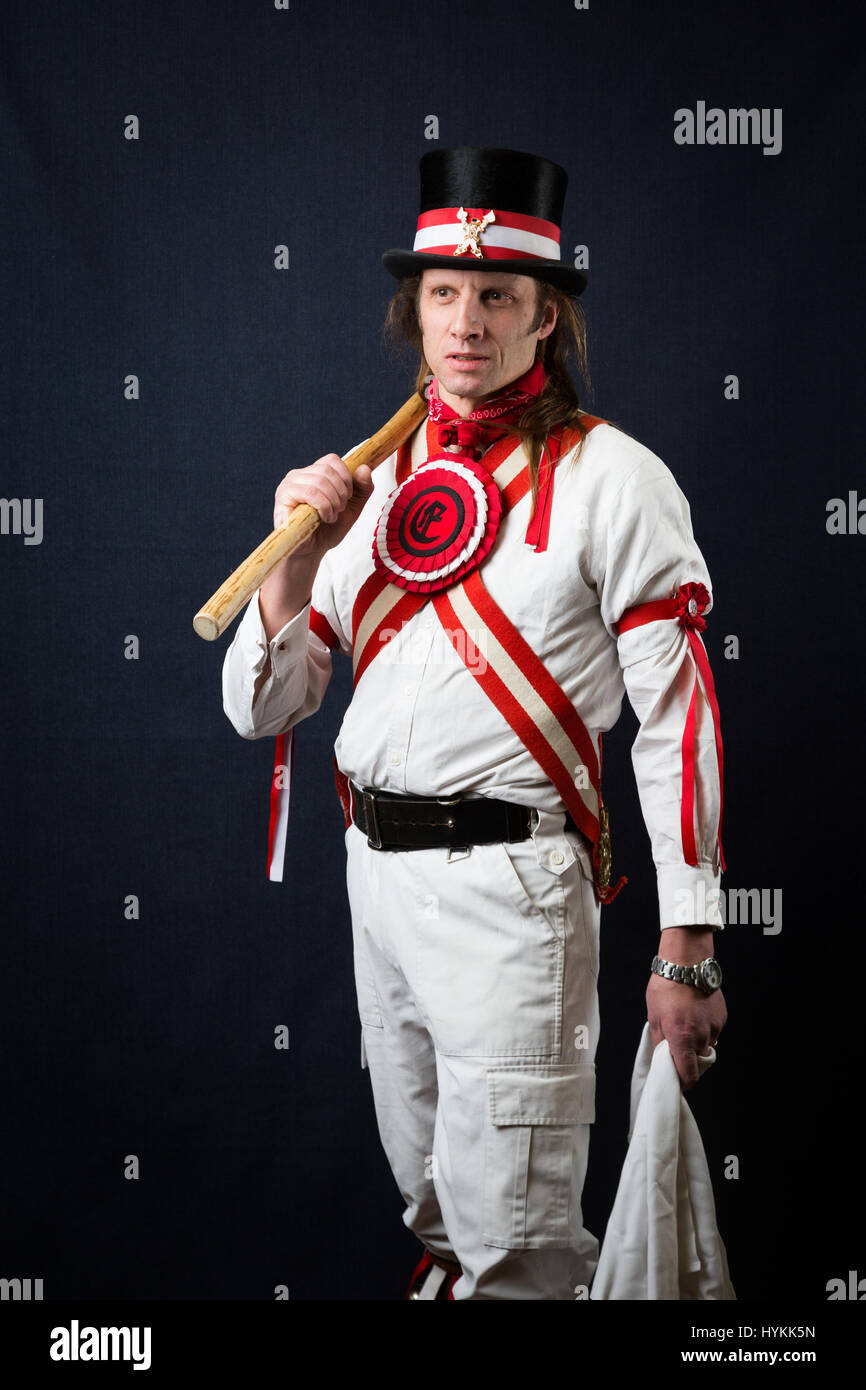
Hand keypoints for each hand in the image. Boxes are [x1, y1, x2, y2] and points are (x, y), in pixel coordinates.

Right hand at [258, 455, 374, 641]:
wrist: (312, 551)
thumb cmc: (329, 529)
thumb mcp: (353, 509)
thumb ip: (363, 489)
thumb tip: (365, 468)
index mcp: (314, 472)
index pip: (332, 460)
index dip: (346, 478)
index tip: (348, 498)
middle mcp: (299, 474)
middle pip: (327, 470)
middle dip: (341, 493)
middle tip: (339, 511)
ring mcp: (289, 484)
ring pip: (319, 481)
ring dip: (333, 502)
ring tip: (332, 516)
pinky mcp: (283, 496)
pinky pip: (309, 492)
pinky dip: (323, 506)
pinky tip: (323, 518)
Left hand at [646, 975, 726, 1090]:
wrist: (687, 963)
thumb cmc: (665, 988)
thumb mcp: (654, 1017)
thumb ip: (661, 1042)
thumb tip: (662, 1059)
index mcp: (681, 1039)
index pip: (688, 1075)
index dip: (683, 1081)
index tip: (678, 1079)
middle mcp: (701, 1036)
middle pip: (698, 1061)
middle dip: (689, 1059)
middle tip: (678, 1046)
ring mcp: (714, 1027)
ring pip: (706, 1046)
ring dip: (697, 1042)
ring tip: (686, 1023)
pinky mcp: (722, 1018)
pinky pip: (713, 1032)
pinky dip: (705, 1029)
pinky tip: (696, 1013)